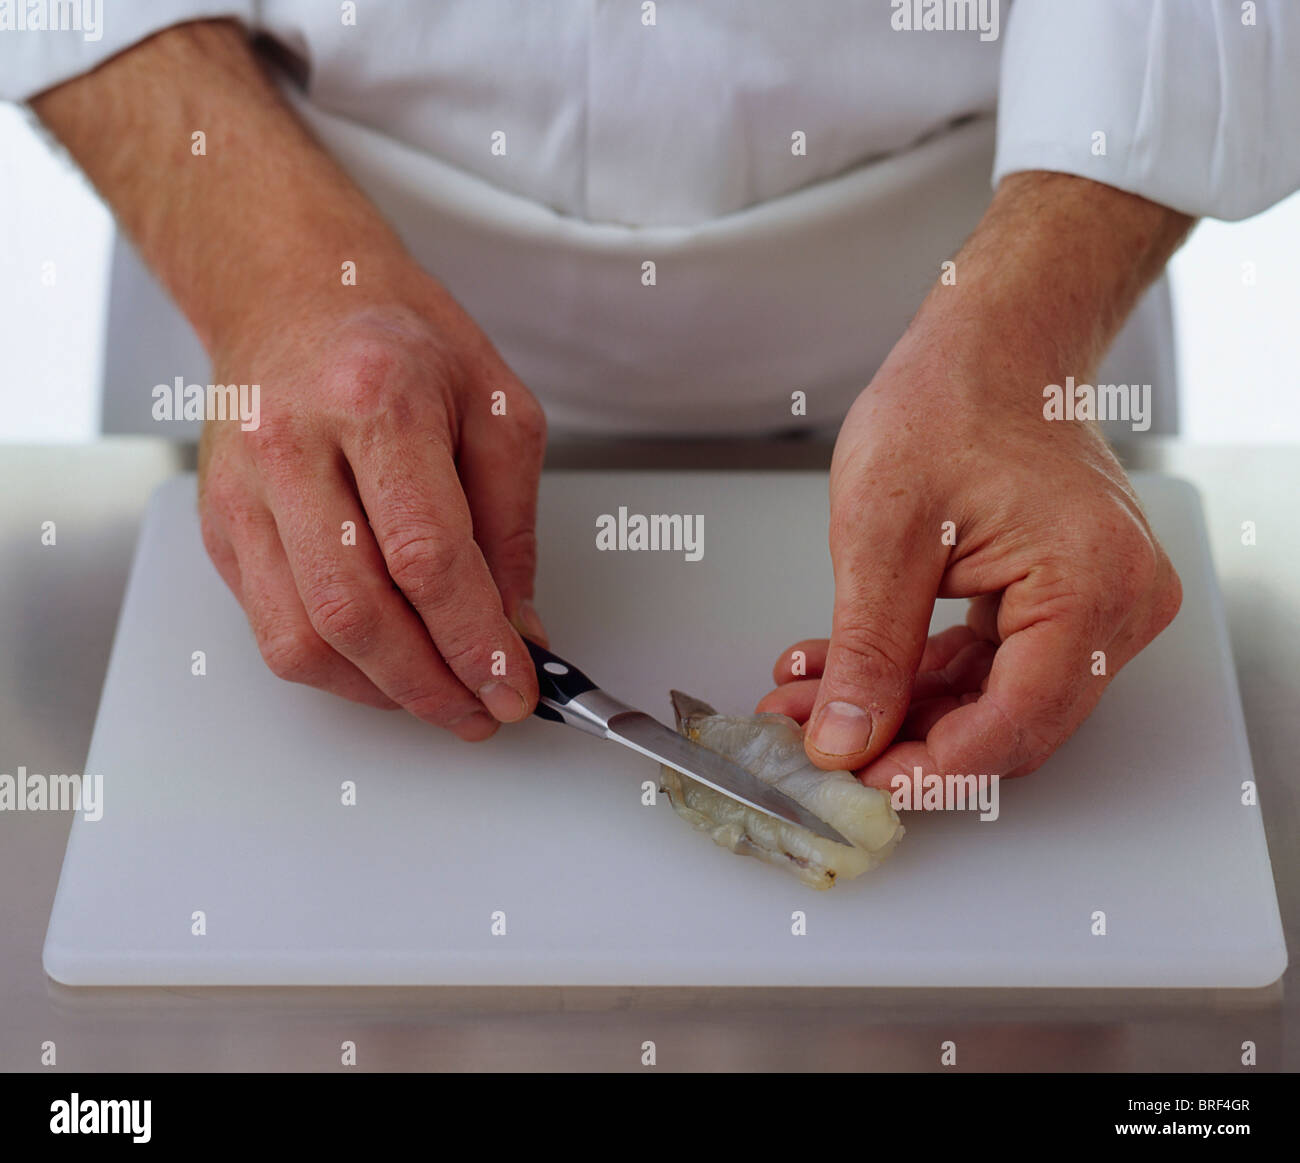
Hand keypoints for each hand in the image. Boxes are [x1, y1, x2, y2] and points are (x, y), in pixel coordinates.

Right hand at [199, 287, 547, 739]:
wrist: (293, 294)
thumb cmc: (401, 340)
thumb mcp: (496, 409)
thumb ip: (509, 525)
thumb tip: (518, 626)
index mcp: (374, 402)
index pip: (427, 557)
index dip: (475, 640)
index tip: (515, 686)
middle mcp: (292, 447)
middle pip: (356, 611)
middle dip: (431, 684)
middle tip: (483, 710)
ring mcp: (243, 492)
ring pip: (302, 637)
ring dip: (382, 691)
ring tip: (443, 699)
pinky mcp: (221, 526)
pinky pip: (271, 629)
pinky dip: (337, 669)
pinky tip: (387, 670)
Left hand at [758, 172, 1191, 789]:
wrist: (990, 344)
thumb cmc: (952, 400)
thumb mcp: (882, 533)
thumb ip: (868, 651)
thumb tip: (848, 739)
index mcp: (1088, 585)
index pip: (1013, 726)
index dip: (928, 769)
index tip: (855, 779)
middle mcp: (1116, 606)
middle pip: (1005, 724)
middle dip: (901, 740)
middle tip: (817, 741)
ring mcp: (1096, 606)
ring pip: (990, 702)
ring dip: (898, 709)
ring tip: (810, 701)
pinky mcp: (1063, 601)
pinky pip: (991, 665)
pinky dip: (917, 674)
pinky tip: (845, 669)